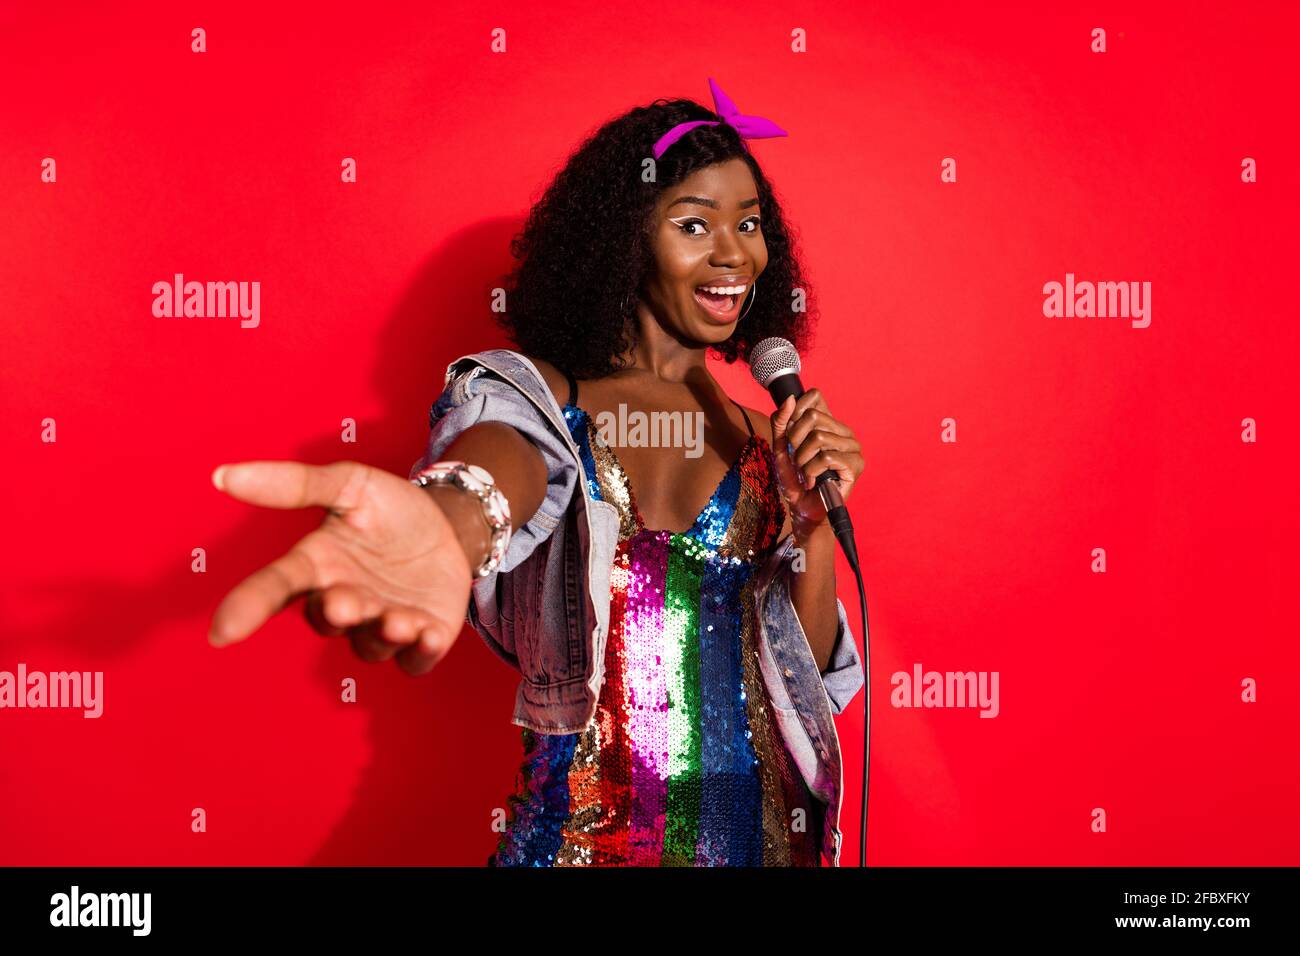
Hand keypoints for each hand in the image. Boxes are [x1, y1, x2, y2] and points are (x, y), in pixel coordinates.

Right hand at [206, 460, 472, 675]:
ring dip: (382, 636)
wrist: (449, 523)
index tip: (223, 631)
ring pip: (371, 645)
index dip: (248, 607)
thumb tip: (222, 475)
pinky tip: (429, 635)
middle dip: (335, 614)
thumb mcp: (347, 485)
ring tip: (397, 621)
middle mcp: (344, 602)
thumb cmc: (387, 509)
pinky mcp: (423, 638)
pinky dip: (422, 651)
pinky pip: (416, 658)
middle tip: (341, 603)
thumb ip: (292, 484)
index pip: (274, 588)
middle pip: (327, 620)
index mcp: (316, 568)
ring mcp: (381, 625)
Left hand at [770, 391, 864, 539]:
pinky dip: (812, 471)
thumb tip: (791, 399)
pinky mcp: (855, 465)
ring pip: (819, 437)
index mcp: (828, 422)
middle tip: (798, 460)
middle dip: (795, 442)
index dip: (796, 412)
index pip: (815, 396)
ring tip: (805, 471)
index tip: (790, 435)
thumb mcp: (780, 447)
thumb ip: (781, 422)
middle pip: (812, 417)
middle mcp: (843, 431)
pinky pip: (826, 457)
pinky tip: (814, 480)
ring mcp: (852, 447)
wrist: (801, 507)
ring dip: (803, 460)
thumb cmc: (793, 478)